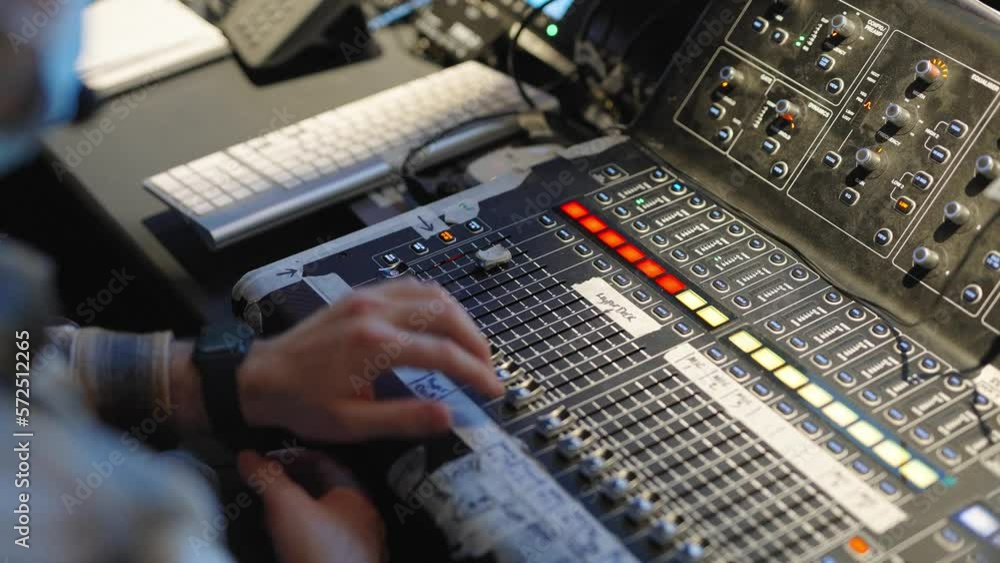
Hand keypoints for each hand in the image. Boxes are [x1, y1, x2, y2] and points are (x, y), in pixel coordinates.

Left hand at [237, 278, 501, 441]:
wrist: (259, 376)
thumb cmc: (301, 402)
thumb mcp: (351, 424)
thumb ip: (403, 418)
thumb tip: (448, 416)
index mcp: (374, 346)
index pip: (442, 354)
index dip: (474, 372)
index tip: (492, 388)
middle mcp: (374, 312)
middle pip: (445, 313)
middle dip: (474, 340)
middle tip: (486, 366)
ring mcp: (367, 298)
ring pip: (430, 292)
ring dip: (458, 317)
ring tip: (470, 344)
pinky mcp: (360, 295)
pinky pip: (410, 286)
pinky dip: (434, 302)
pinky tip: (441, 321)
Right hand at [238, 451, 384, 562]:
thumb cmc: (318, 552)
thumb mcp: (287, 506)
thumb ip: (268, 478)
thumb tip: (248, 456)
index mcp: (356, 496)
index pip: (325, 462)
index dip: (294, 457)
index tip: (268, 461)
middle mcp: (362, 521)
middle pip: (325, 491)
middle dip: (294, 486)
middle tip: (266, 487)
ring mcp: (355, 549)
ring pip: (324, 521)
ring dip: (297, 515)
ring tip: (269, 516)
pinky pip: (322, 547)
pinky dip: (301, 540)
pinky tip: (283, 548)